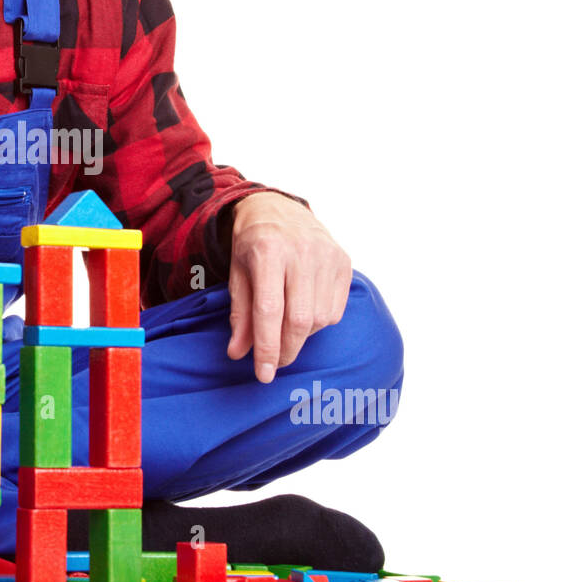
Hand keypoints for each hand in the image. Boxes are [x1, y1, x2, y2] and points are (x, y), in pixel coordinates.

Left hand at [224, 192, 352, 383]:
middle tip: (275, 363)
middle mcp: (301, 251)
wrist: (278, 208)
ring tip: (286, 327)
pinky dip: (318, 322)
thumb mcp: (237, 274)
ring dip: (302, 335)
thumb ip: (240, 314)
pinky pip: (335, 310)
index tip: (263, 374)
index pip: (269, 311)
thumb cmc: (252, 244)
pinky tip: (304, 311)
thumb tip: (238, 354)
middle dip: (287, 349)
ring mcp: (327, 255)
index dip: (266, 347)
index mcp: (267, 251)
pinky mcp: (344, 261)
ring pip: (320, 318)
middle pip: (299, 319)